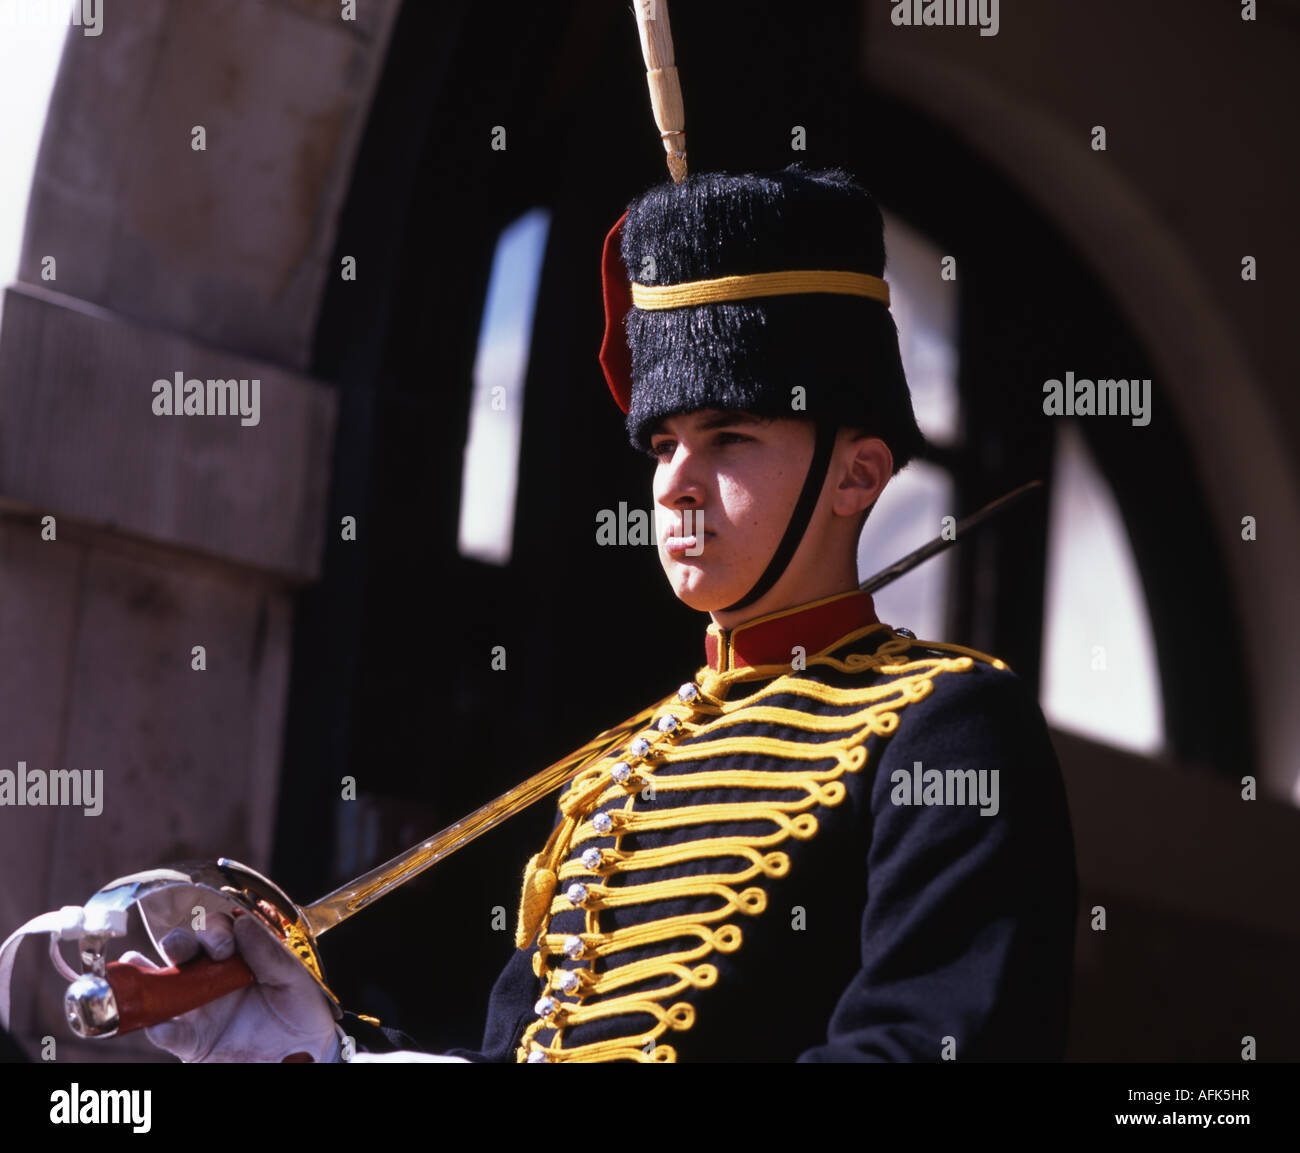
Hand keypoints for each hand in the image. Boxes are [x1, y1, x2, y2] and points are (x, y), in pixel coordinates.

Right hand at [123, 902, 338, 1063]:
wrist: (301, 1053)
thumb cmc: (300, 1009)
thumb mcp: (295, 978)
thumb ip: (270, 953)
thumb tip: (243, 922)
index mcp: (237, 955)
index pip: (215, 930)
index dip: (213, 929)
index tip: (224, 943)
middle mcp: (209, 975)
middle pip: (182, 950)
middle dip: (178, 943)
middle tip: (186, 950)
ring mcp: (196, 1007)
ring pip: (163, 986)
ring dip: (149, 976)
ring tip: (140, 969)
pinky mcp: (191, 1040)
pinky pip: (170, 1033)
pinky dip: (162, 1029)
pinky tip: (162, 1025)